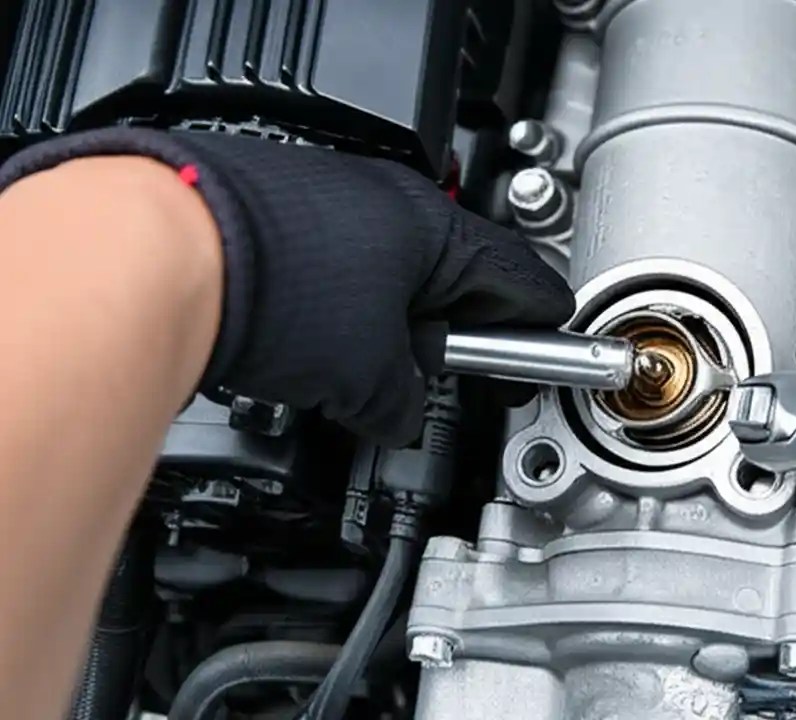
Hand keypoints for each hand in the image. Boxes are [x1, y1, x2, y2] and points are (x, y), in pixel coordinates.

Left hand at [0, 128, 573, 445]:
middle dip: (444, 331)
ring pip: (384, 274)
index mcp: (434, 228)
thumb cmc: (271, 290)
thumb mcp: (366, 378)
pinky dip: (329, 306)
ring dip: (381, 323)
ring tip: (350, 368)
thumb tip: (399, 413)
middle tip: (441, 372)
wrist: (161, 254)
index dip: (544, 319)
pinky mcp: (276, 213)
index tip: (557, 335)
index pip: (518, 279)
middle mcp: (385, 199)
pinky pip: (330, 265)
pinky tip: (304, 340)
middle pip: (447, 278)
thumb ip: (406, 402)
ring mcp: (328, 199)